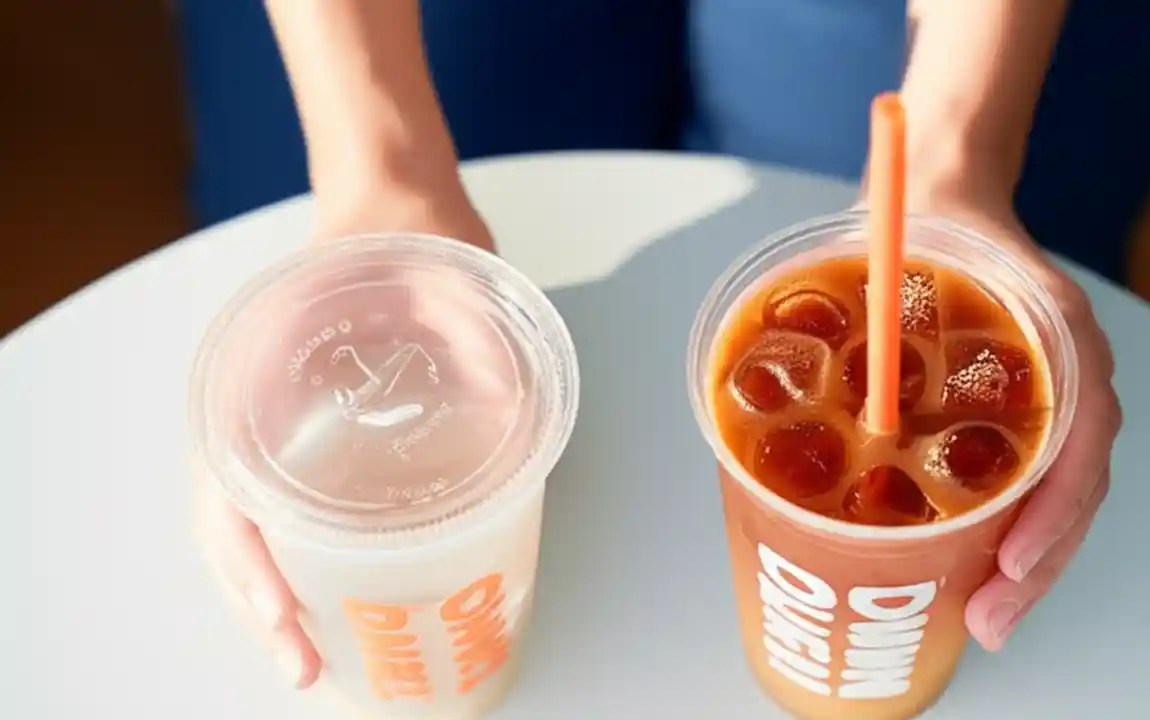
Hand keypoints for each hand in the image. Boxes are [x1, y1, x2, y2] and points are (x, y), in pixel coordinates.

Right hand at [193, 179, 495, 688]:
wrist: (393, 194)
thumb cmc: (402, 226)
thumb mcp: (446, 264)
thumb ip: (473, 321)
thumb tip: (508, 397)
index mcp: (264, 368)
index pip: (227, 483)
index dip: (247, 561)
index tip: (283, 617)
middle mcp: (259, 402)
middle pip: (231, 523)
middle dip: (259, 604)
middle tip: (305, 667)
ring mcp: (282, 416)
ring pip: (251, 522)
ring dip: (270, 593)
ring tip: (310, 655)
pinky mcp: (315, 425)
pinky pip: (287, 500)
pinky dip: (295, 557)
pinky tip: (329, 595)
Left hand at [907, 188, 1122, 650]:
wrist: (948, 197)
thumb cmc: (932, 221)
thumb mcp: (900, 243)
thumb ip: (872, 291)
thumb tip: (805, 356)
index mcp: (1057, 334)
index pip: (1082, 437)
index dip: (1050, 509)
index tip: (1008, 563)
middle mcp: (1067, 374)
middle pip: (1073, 488)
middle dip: (1034, 567)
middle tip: (988, 623)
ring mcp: (1047, 399)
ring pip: (1054, 498)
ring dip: (1023, 565)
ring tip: (981, 618)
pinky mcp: (1015, 417)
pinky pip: (1025, 484)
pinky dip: (1003, 532)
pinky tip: (966, 572)